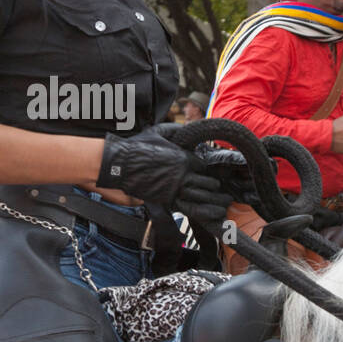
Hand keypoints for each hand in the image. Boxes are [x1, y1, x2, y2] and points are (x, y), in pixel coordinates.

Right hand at [96, 127, 222, 208]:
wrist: (120, 165)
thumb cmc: (137, 147)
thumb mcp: (158, 131)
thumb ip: (176, 130)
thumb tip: (188, 128)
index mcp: (183, 158)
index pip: (204, 166)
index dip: (206, 169)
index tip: (206, 172)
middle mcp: (182, 175)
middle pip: (208, 182)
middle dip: (213, 185)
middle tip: (218, 188)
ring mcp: (175, 189)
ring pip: (203, 196)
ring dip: (214, 199)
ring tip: (222, 201)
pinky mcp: (167, 201)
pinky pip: (192, 208)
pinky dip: (205, 211)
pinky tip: (215, 213)